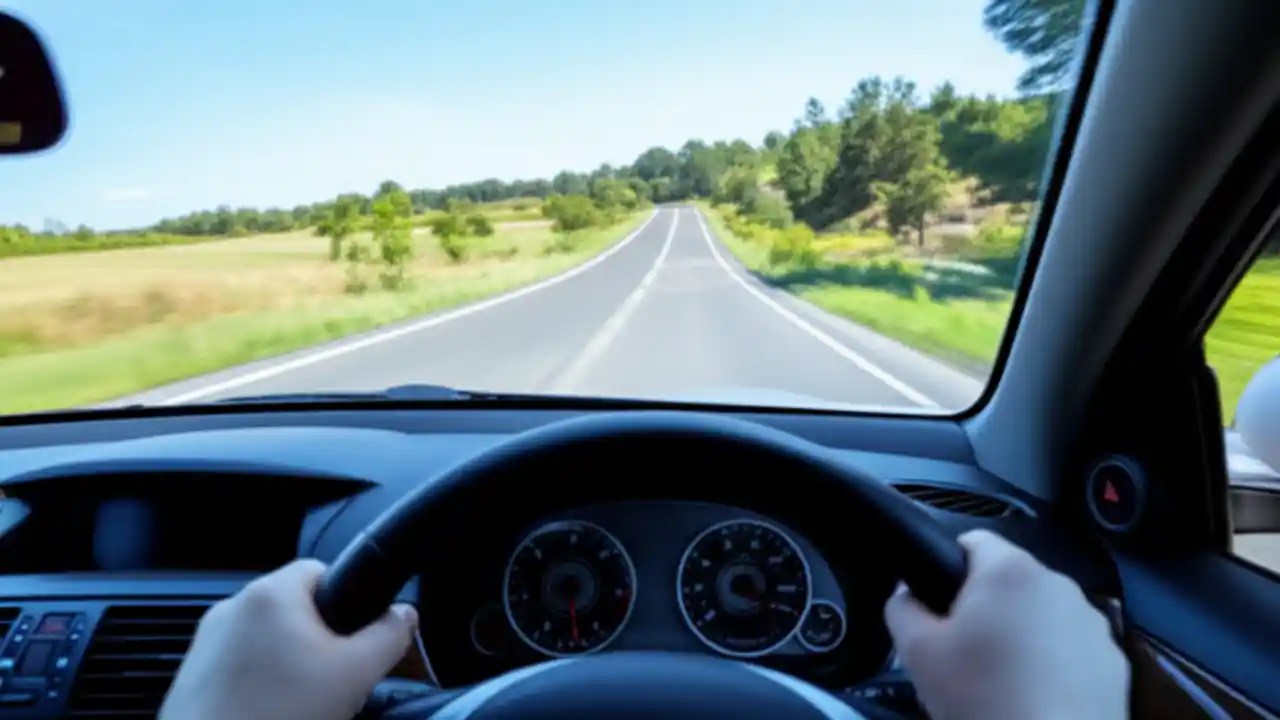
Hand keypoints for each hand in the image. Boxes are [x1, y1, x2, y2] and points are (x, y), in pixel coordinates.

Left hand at [160, 559, 417, 719]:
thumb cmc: (281, 715)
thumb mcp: (355, 675)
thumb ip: (388, 636)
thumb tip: (404, 615)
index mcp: (269, 593)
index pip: (321, 569)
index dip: (347, 601)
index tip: (354, 639)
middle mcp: (231, 607)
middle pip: (294, 607)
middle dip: (318, 638)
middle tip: (332, 678)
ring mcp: (206, 642)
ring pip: (267, 638)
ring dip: (288, 661)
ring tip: (300, 700)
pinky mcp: (192, 675)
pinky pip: (240, 664)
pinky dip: (260, 681)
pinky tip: (272, 710)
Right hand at [884, 530, 1127, 719]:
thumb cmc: (980, 696)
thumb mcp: (917, 653)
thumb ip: (902, 607)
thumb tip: (908, 594)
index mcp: (1009, 571)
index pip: (972, 541)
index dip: (948, 569)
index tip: (940, 610)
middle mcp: (1059, 584)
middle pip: (1010, 580)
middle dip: (988, 606)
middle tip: (965, 651)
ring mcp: (1095, 623)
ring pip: (1044, 614)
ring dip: (1025, 632)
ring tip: (1005, 680)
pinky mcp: (1116, 662)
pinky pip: (1074, 648)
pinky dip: (1057, 663)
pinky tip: (1039, 697)